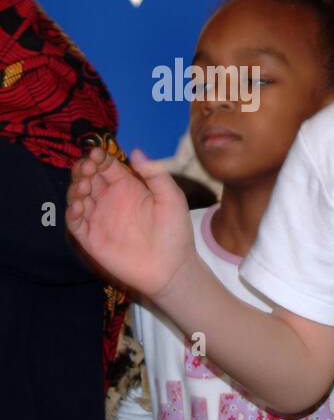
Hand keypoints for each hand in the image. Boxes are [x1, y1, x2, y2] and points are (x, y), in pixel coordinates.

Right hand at [66, 146, 195, 300]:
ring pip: (78, 196)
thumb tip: (135, 151)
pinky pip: (74, 222)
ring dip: (76, 187)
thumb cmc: (175, 232)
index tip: (96, 153)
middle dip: (83, 169)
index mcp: (128, 186)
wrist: (172, 268)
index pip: (106, 166)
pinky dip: (72, 212)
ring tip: (84, 186)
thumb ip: (156, 175)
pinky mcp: (91, 238)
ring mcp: (99, 218)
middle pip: (87, 177)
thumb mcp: (172, 198)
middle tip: (86, 167)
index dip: (98, 157)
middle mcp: (110, 199)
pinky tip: (79, 206)